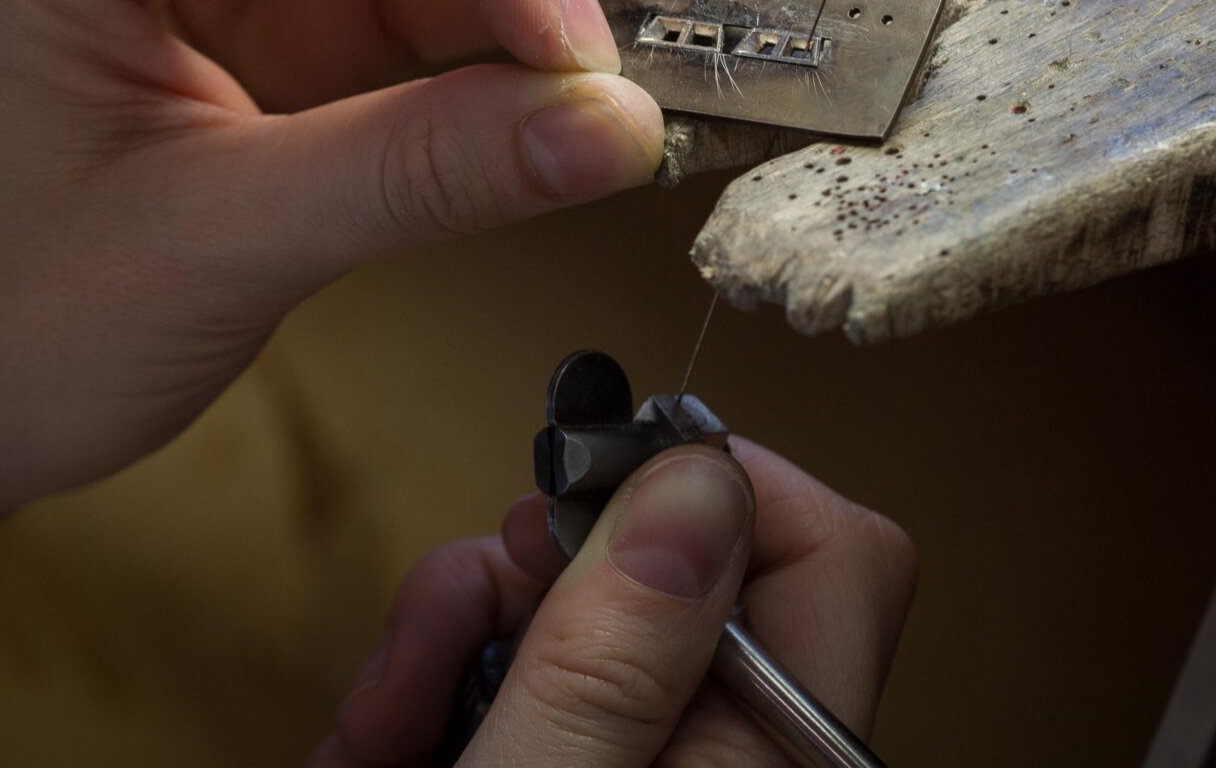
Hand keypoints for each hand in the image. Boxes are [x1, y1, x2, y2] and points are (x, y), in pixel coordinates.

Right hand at [317, 440, 916, 766]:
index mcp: (773, 762)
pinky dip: (436, 694)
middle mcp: (732, 757)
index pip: (839, 552)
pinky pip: (523, 678)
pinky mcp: (579, 761)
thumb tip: (699, 476)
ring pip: (580, 614)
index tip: (596, 483)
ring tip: (378, 722)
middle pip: (680, 566)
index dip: (720, 483)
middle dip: (535, 570)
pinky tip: (375, 745)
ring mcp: (652, 756)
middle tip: (451, 615)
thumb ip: (613, 653)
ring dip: (454, 637)